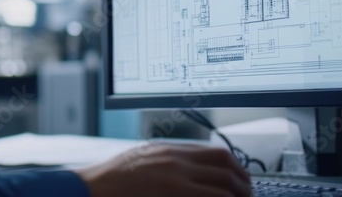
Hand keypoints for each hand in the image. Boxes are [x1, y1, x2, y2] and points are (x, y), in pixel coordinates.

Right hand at [73, 142, 250, 196]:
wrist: (96, 187)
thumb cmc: (115, 176)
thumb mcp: (145, 156)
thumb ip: (171, 159)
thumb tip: (196, 167)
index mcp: (171, 150)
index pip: (218, 153)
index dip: (236, 168)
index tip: (240, 179)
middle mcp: (178, 162)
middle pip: (226, 169)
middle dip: (243, 184)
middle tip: (246, 195)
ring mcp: (177, 181)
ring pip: (224, 188)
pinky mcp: (175, 196)